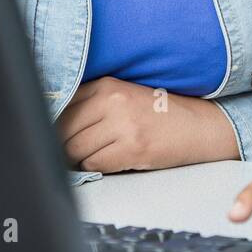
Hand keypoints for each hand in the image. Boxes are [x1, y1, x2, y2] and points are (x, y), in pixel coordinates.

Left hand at [54, 76, 238, 173]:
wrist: (198, 126)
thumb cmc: (160, 113)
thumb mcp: (124, 94)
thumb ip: (92, 102)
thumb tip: (54, 121)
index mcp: (107, 85)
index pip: (62, 105)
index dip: (55, 123)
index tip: (57, 132)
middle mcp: (112, 102)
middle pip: (64, 129)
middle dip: (64, 144)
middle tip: (73, 149)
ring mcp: (123, 126)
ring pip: (76, 149)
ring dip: (79, 158)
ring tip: (95, 154)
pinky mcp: (132, 149)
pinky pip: (94, 164)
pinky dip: (96, 166)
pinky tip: (109, 160)